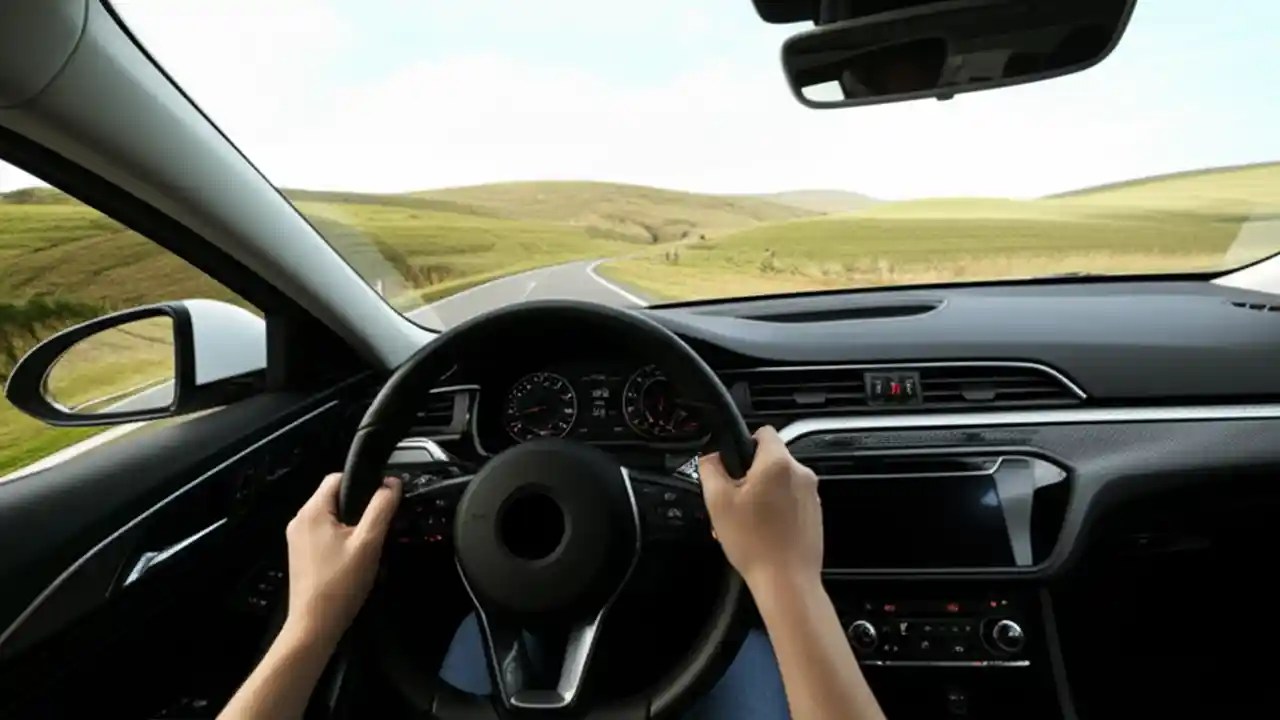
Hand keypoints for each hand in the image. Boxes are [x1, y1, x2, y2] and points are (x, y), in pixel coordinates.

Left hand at [283, 473, 400, 644]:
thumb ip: (382, 508)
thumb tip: (392, 482)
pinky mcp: (300, 554)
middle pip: (334, 497)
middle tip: (379, 527)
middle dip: (359, 507)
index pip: (338, 477)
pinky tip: (354, 558)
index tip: (383, 500)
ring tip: (369, 545)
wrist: (314, 625)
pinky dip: (341, 539)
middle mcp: (299, 520)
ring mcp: (296, 539)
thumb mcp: (368, 542)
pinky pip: (324, 534)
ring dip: (352, 525)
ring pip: (331, 517)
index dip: (363, 482)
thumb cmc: (341, 583)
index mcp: (311, 511)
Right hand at [699, 426, 822, 589]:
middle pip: (770, 460)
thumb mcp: (717, 501)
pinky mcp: (815, 513)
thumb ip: (710, 469)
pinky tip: (762, 532)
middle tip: (734, 501)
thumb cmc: (753, 542)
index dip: (743, 445)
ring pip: (779, 482)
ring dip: (762, 494)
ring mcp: (812, 494)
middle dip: (750, 476)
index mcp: (778, 463)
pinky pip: (790, 500)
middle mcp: (801, 473)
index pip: (763, 432)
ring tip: (746, 522)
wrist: (786, 581)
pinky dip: (776, 509)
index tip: (733, 467)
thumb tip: (711, 457)